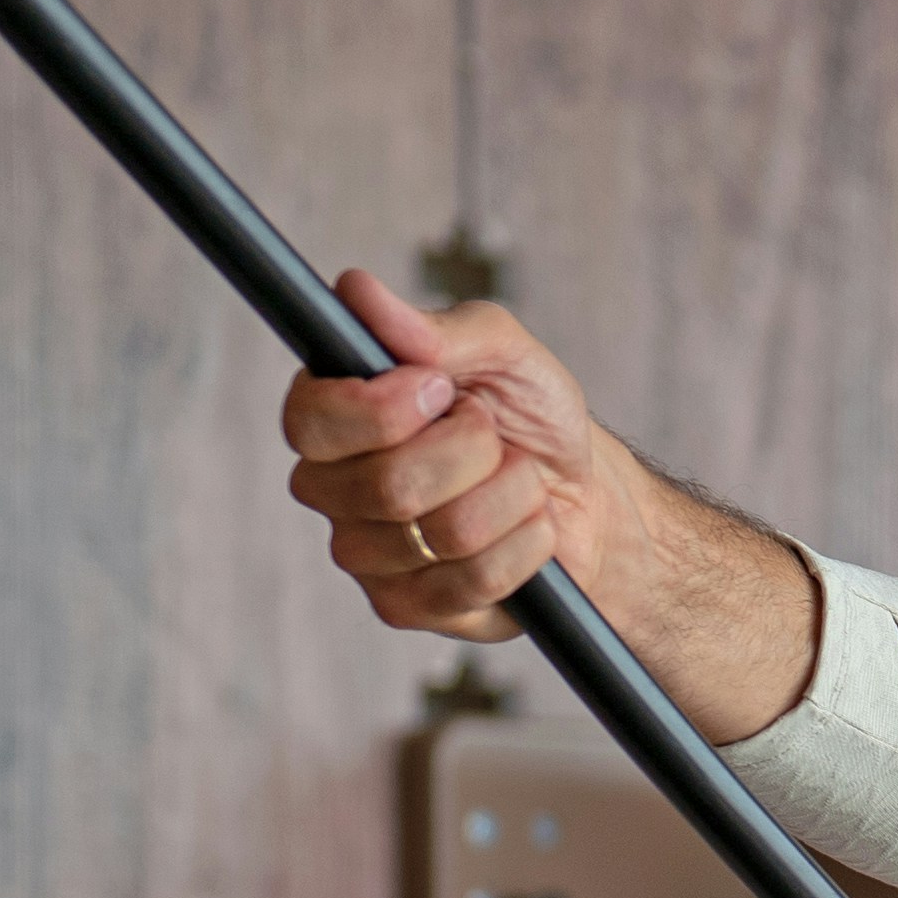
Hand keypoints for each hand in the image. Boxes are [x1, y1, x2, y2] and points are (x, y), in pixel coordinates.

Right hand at [281, 268, 626, 643]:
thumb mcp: (501, 350)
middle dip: (474, 452)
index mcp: (332, 414)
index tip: (439, 390)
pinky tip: (527, 530)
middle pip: (390, 485)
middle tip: (493, 437)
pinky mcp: (405, 607)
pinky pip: (473, 580)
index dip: (383, 409)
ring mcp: (364, 553)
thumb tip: (356, 291)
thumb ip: (434, 328)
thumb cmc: (529, 416)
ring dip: (510, 496)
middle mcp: (331, 486)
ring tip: (516, 482)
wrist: (585, 494)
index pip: (312, 419)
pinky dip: (525, 546)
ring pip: (443, 533)